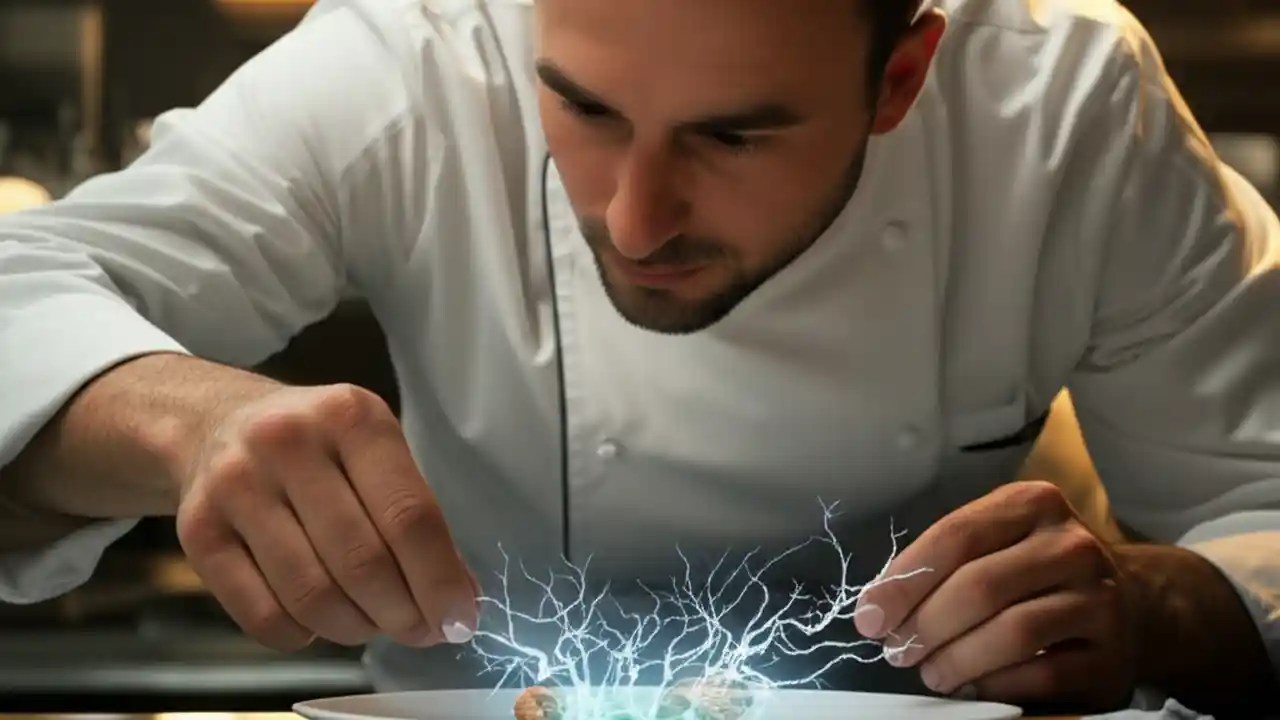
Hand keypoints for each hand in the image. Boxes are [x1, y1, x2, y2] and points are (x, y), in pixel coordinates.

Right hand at [175, 383, 478, 650]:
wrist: (217, 423)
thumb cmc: (319, 446)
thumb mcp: (374, 451)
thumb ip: (415, 517)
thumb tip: (457, 600)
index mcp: (350, 416)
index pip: (408, 515)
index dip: (439, 580)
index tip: (459, 620)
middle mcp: (288, 442)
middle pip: (362, 561)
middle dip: (403, 614)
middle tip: (420, 631)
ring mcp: (235, 485)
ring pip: (312, 595)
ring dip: (356, 629)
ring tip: (372, 624)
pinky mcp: (196, 531)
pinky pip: (262, 616)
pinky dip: (304, 635)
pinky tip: (319, 622)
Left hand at [854, 480, 1135, 710]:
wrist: (1135, 603)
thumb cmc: (1039, 569)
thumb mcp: (997, 540)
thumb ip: (943, 560)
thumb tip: (880, 604)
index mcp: (1033, 503)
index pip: (955, 536)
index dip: (904, 580)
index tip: (870, 616)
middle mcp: (1071, 545)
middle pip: (980, 586)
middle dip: (925, 625)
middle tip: (897, 650)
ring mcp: (1098, 600)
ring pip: (1012, 633)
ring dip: (956, 660)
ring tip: (930, 672)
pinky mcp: (1111, 656)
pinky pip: (1042, 675)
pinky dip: (995, 684)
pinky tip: (972, 686)